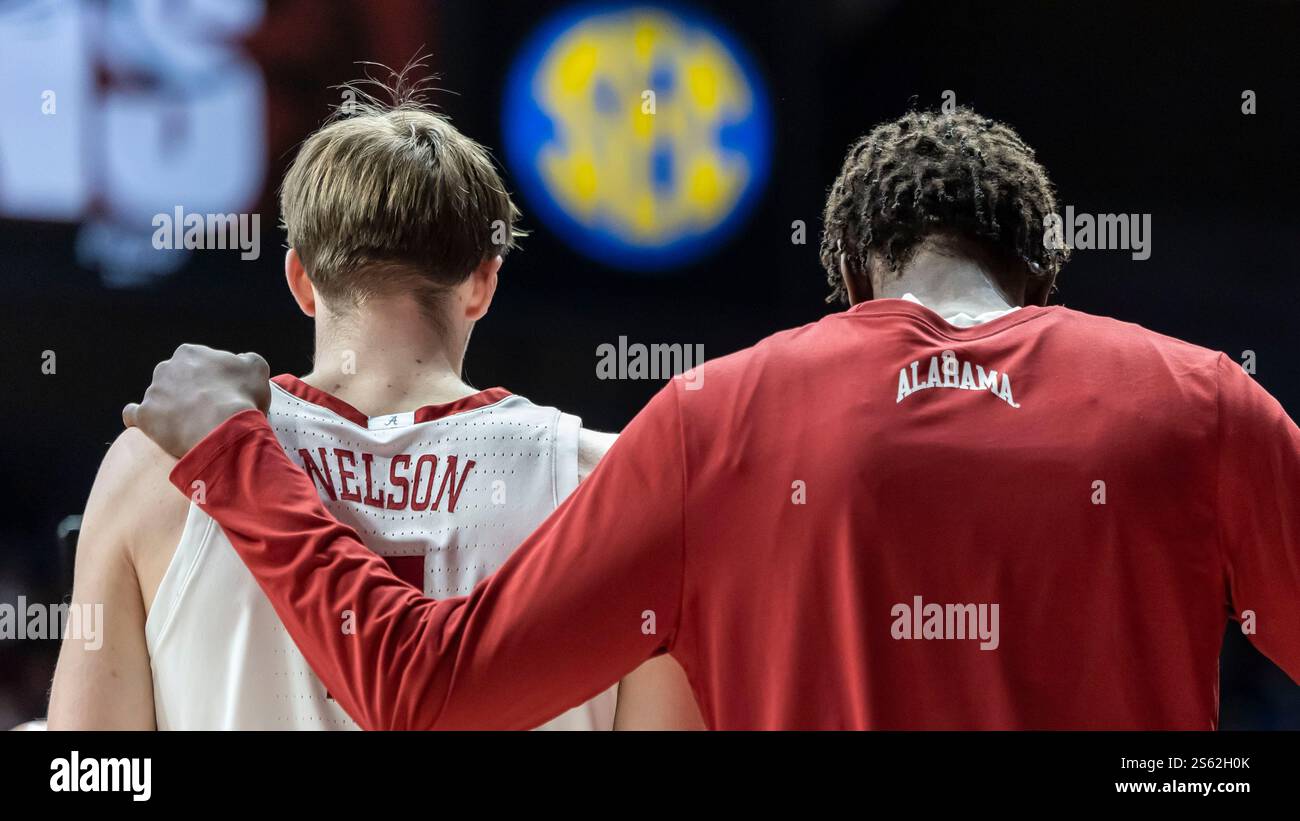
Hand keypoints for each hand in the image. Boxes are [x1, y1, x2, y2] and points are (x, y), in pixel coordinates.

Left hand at [123, 344, 271, 457]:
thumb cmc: (241, 396)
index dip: (210, 378)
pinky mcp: (144, 416)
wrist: (221, 427)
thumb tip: (240, 361)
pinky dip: (142, 420)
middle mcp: (166, 368)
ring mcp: (152, 392)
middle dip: (187, 391)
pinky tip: (153, 427)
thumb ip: (246, 360)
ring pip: (159, 398)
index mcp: (190, 353)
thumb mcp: (257, 369)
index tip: (221, 392)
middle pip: (175, 379)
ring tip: (189, 425)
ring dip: (170, 408)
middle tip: (206, 410)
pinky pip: (135, 415)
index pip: (197, 363)